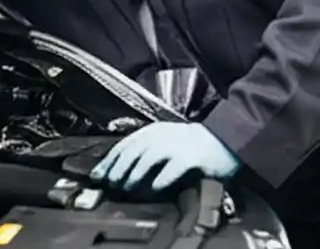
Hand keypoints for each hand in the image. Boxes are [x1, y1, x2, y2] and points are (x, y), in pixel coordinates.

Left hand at [91, 122, 239, 192]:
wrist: (222, 140)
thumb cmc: (189, 144)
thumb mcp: (163, 140)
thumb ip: (143, 150)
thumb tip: (116, 168)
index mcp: (152, 131)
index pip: (124, 145)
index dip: (109, 161)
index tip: (97, 175)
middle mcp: (161, 136)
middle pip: (133, 151)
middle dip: (118, 167)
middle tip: (110, 183)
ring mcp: (176, 146)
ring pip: (149, 158)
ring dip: (135, 173)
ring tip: (127, 187)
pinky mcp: (191, 158)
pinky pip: (173, 169)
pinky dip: (162, 178)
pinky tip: (155, 187)